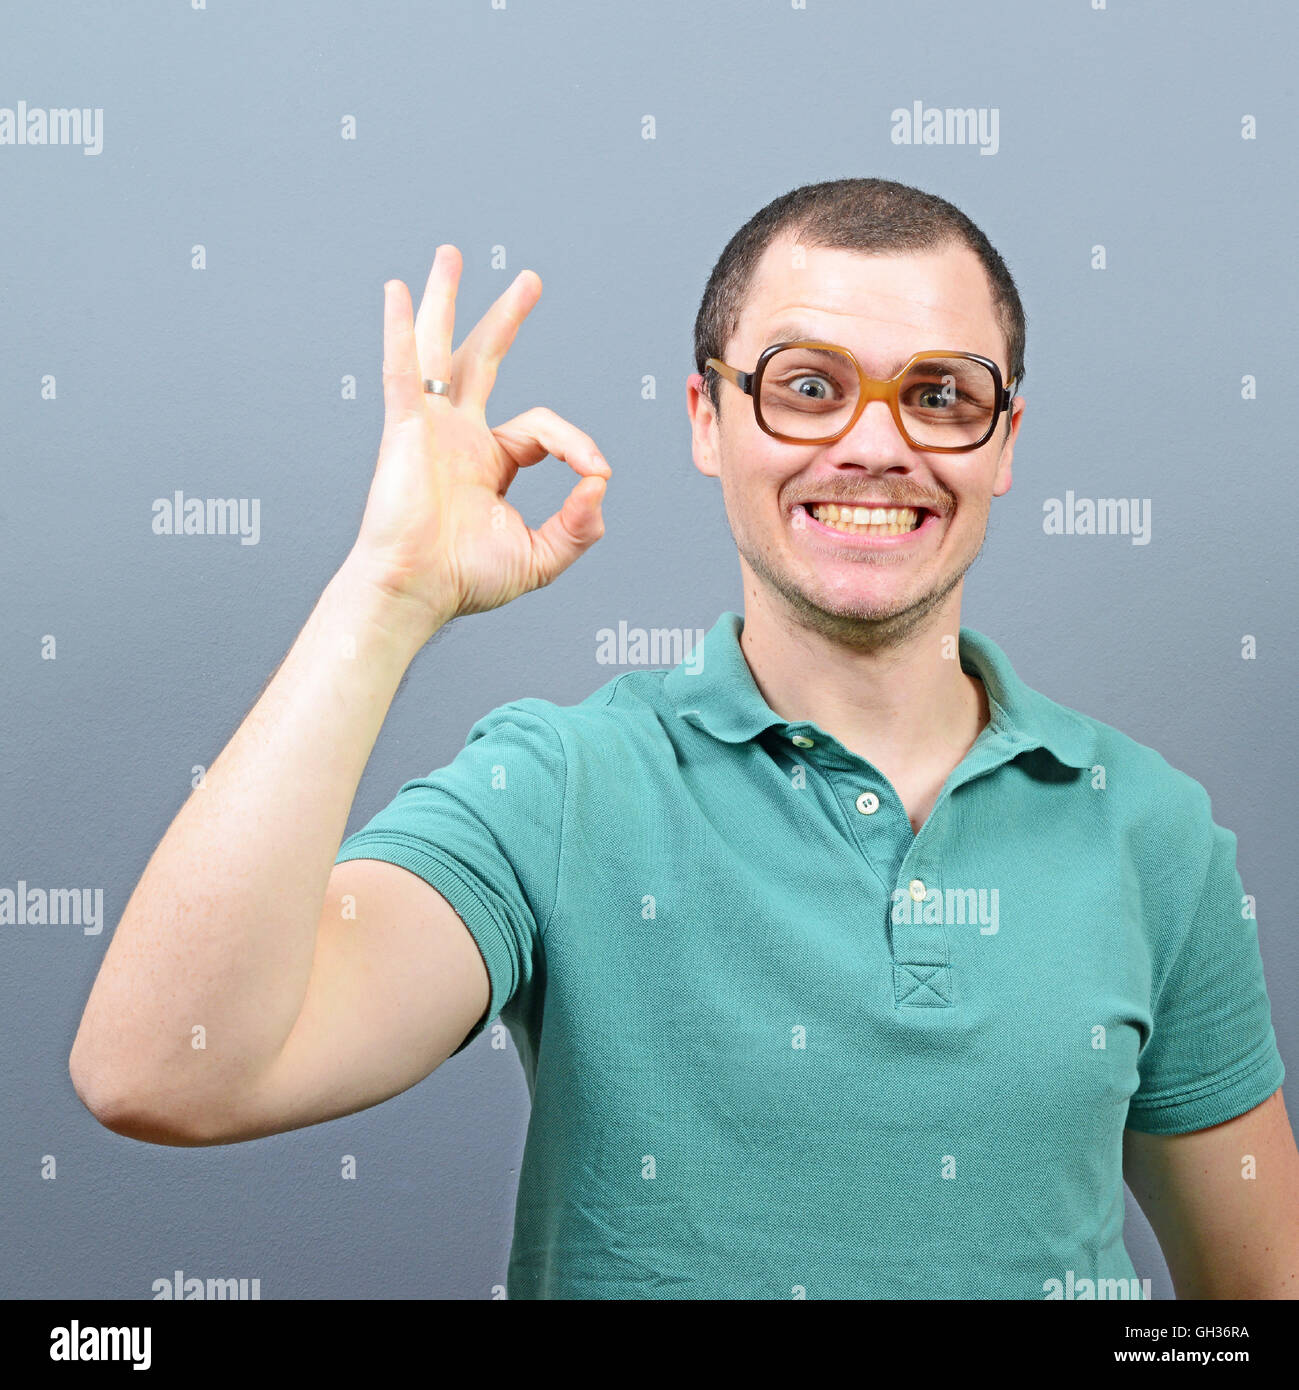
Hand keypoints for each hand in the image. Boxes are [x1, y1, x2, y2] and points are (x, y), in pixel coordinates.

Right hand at [346, 245, 610, 639]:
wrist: (416, 591)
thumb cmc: (464, 579)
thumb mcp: (541, 555)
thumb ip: (580, 526)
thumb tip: (601, 485)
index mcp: (488, 462)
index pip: (542, 428)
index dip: (575, 443)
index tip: (592, 473)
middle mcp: (457, 437)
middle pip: (482, 360)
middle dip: (506, 319)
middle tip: (529, 281)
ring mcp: (429, 428)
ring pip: (439, 350)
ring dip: (445, 301)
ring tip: (450, 256)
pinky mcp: (405, 429)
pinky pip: (403, 370)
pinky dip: (397, 330)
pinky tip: (394, 293)